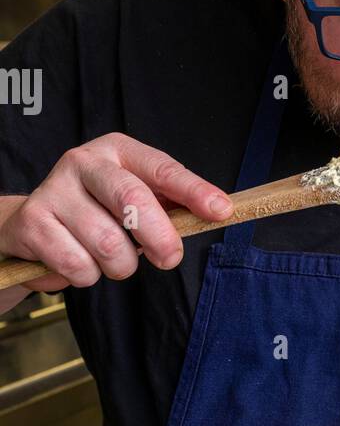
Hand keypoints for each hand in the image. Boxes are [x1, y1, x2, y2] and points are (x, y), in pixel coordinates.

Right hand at [0, 133, 232, 296]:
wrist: (32, 224)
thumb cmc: (98, 211)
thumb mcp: (135, 199)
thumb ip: (171, 205)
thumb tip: (217, 212)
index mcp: (117, 150)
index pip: (162, 168)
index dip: (194, 191)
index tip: (221, 211)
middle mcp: (84, 161)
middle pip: (133, 201)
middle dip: (160, 237)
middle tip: (170, 258)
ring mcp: (54, 189)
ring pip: (108, 244)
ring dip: (119, 266)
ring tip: (110, 259)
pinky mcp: (33, 222)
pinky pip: (78, 264)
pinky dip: (87, 276)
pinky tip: (79, 262)